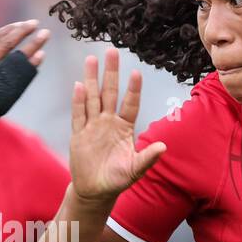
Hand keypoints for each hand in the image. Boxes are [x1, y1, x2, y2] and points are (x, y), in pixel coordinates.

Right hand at [0, 20, 50, 173]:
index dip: (7, 29)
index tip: (21, 24)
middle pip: (5, 45)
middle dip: (22, 32)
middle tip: (35, 23)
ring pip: (15, 59)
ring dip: (32, 45)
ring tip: (44, 34)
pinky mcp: (3, 98)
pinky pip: (19, 78)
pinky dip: (30, 66)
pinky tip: (40, 55)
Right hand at [70, 47, 163, 202]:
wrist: (95, 191)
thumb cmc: (116, 180)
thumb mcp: (134, 170)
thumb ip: (147, 158)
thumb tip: (163, 147)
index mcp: (124, 128)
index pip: (130, 104)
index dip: (133, 89)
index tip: (136, 73)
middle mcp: (108, 123)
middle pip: (109, 93)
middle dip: (110, 72)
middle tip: (111, 51)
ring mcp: (93, 126)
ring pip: (92, 98)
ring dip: (91, 79)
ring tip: (91, 59)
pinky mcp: (79, 135)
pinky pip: (79, 115)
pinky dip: (78, 101)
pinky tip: (79, 85)